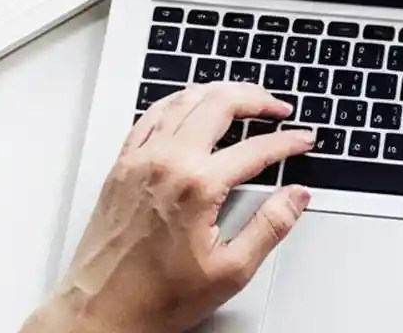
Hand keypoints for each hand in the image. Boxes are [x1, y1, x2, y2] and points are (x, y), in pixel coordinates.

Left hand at [21, 83, 315, 332]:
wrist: (99, 313)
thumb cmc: (155, 298)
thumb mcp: (230, 271)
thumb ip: (270, 227)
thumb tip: (295, 197)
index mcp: (197, 187)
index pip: (256, 149)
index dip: (288, 141)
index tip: (302, 141)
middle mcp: (166, 163)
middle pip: (219, 104)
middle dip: (256, 99)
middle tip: (277, 108)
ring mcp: (140, 161)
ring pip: (184, 100)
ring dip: (219, 92)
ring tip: (242, 98)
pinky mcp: (122, 167)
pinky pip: (152, 115)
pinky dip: (178, 102)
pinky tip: (190, 106)